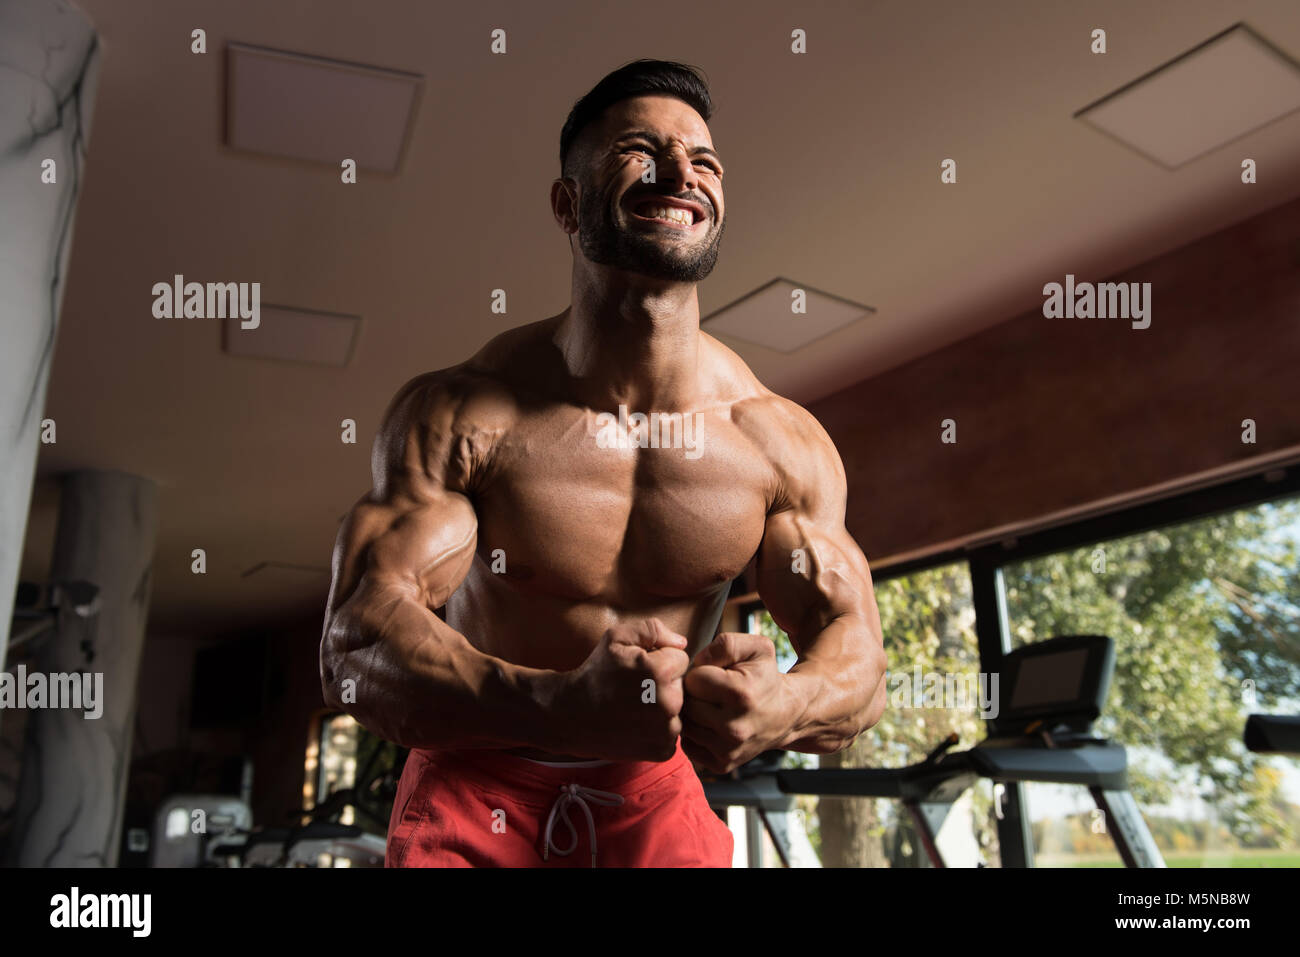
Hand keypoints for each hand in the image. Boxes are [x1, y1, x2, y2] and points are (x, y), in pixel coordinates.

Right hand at [556, 618, 689, 761]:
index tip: (640, 669)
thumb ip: (653, 629)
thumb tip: (682, 642)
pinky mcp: (663, 750)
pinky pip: (672, 733)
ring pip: (679, 710)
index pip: (681, 659)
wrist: (571, 715)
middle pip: (682, 686)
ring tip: (634, 708)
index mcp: (660, 672)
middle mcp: (668, 703)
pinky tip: (636, 725)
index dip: (661, 660)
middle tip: (635, 690)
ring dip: (663, 707)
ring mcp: (666, 731)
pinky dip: (659, 730)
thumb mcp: (616, 637)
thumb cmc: (596, 673)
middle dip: (664, 684)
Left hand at [681, 633, 794, 773]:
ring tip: (712, 707)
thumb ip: (725, 644)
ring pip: (685, 725)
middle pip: (687, 704)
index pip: (694, 679)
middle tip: (711, 692)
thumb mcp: (756, 648)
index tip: (715, 675)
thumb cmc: (765, 677)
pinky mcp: (722, 765)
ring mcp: (728, 750)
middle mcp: (734, 727)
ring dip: (693, 714)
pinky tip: (711, 725)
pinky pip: (688, 746)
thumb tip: (697, 662)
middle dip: (695, 694)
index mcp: (741, 694)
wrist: (786, 715)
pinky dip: (695, 734)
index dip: (701, 673)